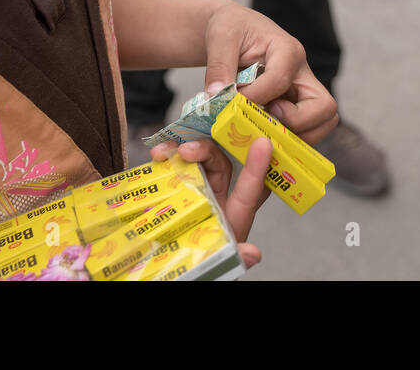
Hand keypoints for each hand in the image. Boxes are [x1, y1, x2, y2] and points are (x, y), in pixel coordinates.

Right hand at [149, 137, 273, 268]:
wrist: (162, 275)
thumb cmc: (199, 272)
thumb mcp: (217, 269)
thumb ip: (234, 259)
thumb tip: (253, 254)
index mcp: (231, 221)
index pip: (248, 192)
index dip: (257, 168)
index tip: (264, 143)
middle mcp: (215, 204)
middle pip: (219, 166)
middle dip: (207, 150)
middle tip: (185, 150)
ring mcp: (193, 199)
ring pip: (195, 164)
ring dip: (181, 151)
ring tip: (162, 152)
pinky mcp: (170, 197)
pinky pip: (171, 171)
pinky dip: (164, 160)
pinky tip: (155, 158)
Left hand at [200, 1, 337, 145]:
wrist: (235, 30)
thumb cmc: (231, 28)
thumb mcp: (220, 37)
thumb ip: (218, 65)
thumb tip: (216, 95)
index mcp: (287, 49)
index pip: (280, 79)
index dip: (256, 96)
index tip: (233, 101)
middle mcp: (302, 72)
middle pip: (324, 106)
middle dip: (296, 122)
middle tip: (265, 121)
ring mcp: (302, 90)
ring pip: (323, 121)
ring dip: (296, 135)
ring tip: (264, 132)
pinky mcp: (295, 104)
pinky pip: (306, 128)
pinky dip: (288, 138)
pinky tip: (261, 134)